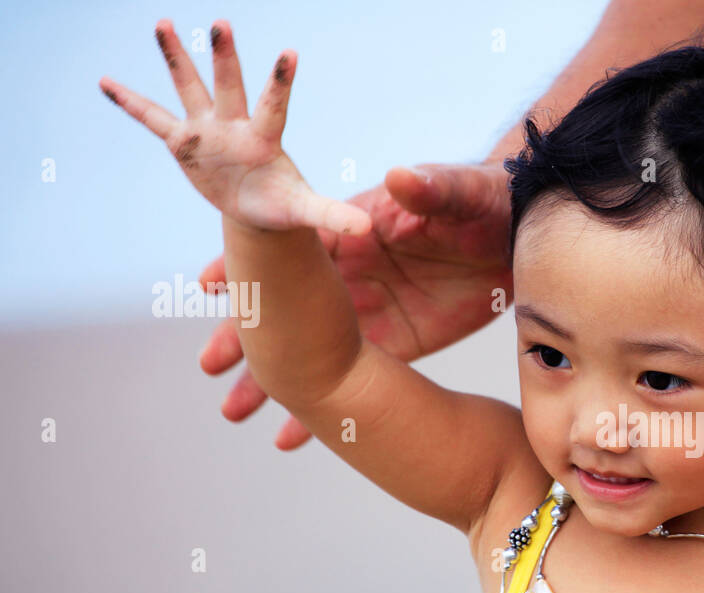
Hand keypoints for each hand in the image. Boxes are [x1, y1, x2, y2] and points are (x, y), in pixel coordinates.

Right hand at [101, 19, 370, 235]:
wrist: (257, 207)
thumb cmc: (282, 203)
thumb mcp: (305, 212)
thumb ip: (333, 214)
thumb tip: (366, 227)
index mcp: (266, 139)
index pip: (274, 105)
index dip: (281, 81)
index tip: (290, 52)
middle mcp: (236, 125)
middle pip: (230, 86)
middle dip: (225, 57)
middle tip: (223, 23)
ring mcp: (208, 130)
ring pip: (190, 88)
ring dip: (177, 58)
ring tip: (165, 23)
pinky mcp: (184, 143)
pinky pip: (152, 119)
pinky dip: (130, 103)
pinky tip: (105, 82)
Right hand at [196, 161, 512, 447]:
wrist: (520, 233)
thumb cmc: (484, 199)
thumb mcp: (459, 193)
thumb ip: (429, 189)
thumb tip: (400, 179)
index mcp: (353, 229)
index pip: (288, 246)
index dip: (251, 264)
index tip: (210, 286)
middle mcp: (350, 273)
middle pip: (288, 308)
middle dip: (247, 335)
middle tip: (211, 365)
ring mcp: (370, 311)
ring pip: (310, 351)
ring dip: (273, 380)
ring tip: (235, 411)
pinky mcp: (398, 343)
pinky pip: (354, 379)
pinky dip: (325, 407)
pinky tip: (291, 438)